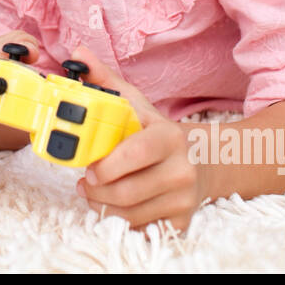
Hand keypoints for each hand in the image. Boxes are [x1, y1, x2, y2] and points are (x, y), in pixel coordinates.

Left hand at [72, 45, 206, 230]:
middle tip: (84, 183)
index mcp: (170, 138)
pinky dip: (122, 221)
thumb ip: (106, 81)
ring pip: (130, 215)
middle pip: (127, 192)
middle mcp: (182, 170)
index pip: (135, 154)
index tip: (89, 168)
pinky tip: (118, 206)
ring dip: (103, 207)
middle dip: (96, 191)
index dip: (107, 166)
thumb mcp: (138, 105)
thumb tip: (77, 54)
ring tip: (96, 193)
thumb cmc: (160, 132)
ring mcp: (184, 200)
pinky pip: (140, 230)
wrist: (207, 161)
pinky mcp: (181, 222)